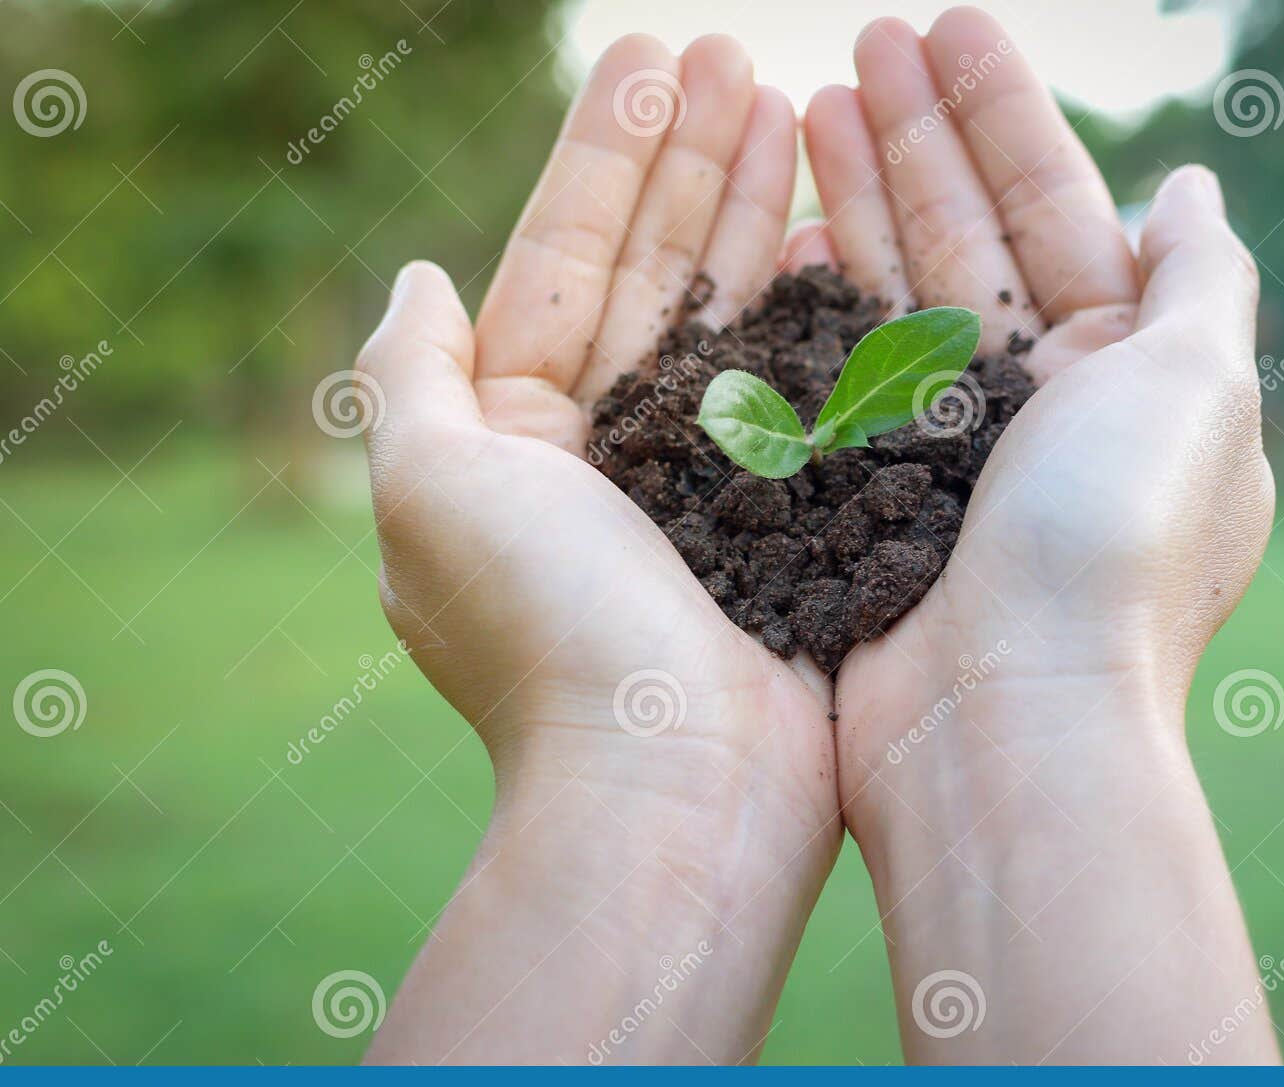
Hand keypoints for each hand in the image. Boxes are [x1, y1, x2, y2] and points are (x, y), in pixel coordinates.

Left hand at [359, 35, 839, 1064]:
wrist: (682, 789)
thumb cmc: (548, 638)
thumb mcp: (428, 489)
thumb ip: (411, 372)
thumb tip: (417, 276)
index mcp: (521, 439)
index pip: (563, 263)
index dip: (608, 157)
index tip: (653, 56)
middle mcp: (617, 454)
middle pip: (656, 273)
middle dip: (692, 160)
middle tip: (737, 51)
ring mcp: (713, 485)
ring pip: (739, 318)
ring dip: (760, 207)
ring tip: (797, 100)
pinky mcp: (794, 516)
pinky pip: (810, 391)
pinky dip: (825, 308)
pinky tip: (844, 223)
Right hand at [802, 9, 1276, 1061]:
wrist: (1004, 727)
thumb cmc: (1109, 550)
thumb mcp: (1197, 390)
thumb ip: (1199, 279)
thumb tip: (1191, 187)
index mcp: (1120, 374)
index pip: (1057, 212)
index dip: (1002, 115)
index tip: (943, 26)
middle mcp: (1032, 411)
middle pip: (967, 239)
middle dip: (918, 136)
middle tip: (858, 42)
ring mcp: (940, 459)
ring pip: (891, 298)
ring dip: (857, 195)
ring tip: (803, 96)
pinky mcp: (864, 502)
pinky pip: (832, 379)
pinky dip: (809, 302)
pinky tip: (779, 223)